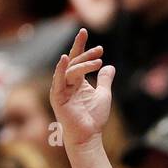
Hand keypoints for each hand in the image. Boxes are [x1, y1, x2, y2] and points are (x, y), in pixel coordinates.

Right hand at [50, 28, 113, 150]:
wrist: (89, 136)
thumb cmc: (94, 118)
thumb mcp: (104, 94)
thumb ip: (105, 80)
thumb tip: (110, 66)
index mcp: (76, 81)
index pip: (77, 58)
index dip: (80, 45)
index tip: (84, 31)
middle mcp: (66, 82)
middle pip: (74, 62)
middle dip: (86, 53)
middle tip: (100, 50)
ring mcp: (60, 89)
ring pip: (70, 70)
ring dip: (83, 64)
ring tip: (98, 61)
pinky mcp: (57, 97)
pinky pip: (58, 80)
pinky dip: (61, 69)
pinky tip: (64, 58)